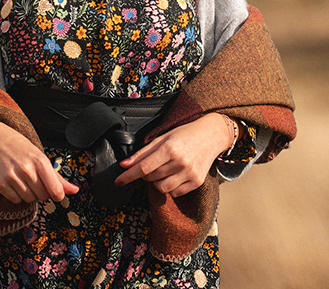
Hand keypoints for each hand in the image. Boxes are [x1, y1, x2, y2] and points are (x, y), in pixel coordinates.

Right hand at [0, 121, 79, 204]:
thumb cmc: (20, 148)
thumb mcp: (40, 157)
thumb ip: (57, 177)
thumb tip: (75, 190)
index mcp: (40, 161)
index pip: (55, 190)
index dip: (57, 194)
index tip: (55, 193)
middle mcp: (26, 169)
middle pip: (43, 196)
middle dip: (40, 191)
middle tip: (33, 178)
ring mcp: (12, 177)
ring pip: (29, 199)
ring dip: (28, 193)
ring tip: (22, 178)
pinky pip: (15, 200)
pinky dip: (16, 194)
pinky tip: (12, 181)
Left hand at [112, 112, 235, 197]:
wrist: (211, 135)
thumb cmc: (184, 134)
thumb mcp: (162, 138)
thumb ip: (143, 153)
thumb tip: (124, 165)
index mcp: (169, 148)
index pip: (143, 167)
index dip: (128, 176)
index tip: (118, 181)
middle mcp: (180, 162)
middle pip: (151, 178)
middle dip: (145, 174)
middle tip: (152, 164)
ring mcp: (190, 173)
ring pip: (162, 188)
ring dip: (156, 182)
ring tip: (163, 170)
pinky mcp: (197, 182)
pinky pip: (175, 193)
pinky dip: (170, 188)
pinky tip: (174, 176)